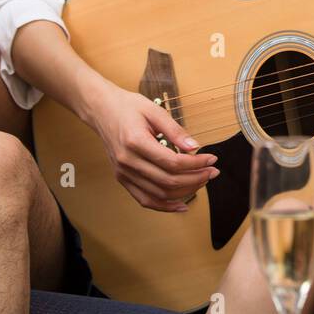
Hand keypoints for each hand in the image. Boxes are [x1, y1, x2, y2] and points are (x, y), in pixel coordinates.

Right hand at [88, 83, 218, 212]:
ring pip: (159, 194)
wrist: (101, 110)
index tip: (211, 159)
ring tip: (202, 182)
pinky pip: (145, 200)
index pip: (173, 162)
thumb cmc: (128, 107)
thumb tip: (194, 146)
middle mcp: (128, 162)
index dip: (196, 164)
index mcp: (135, 142)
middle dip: (196, 179)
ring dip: (185, 192)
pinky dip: (164, 206)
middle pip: (168, 181)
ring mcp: (123, 173)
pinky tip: (181, 205)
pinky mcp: (122, 178)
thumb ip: (175, 130)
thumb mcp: (154, 110)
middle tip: (212, 171)